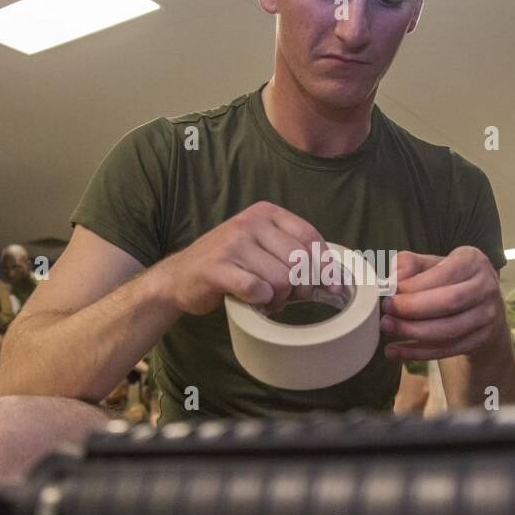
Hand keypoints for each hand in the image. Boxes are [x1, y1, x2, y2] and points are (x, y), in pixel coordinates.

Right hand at [155, 201, 326, 315]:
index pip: (309, 237)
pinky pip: (257, 290)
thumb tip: (334, 279)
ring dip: (279, 298)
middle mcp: (249, 222)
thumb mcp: (263, 247)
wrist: (181, 276)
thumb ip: (295, 254)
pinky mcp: (217, 268)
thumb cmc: (230, 264)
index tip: (333, 287)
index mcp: (266, 212)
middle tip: (285, 297)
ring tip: (266, 299)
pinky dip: (261, 301)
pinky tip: (253, 300)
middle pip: (298, 262)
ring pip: (280, 280)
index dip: (326, 266)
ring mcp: (232, 243)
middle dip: (299, 288)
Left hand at [380, 247, 507, 361]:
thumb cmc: (449, 281)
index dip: (414, 286)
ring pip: (449, 330)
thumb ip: (409, 265)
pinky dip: (419, 352)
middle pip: (449, 302)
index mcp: (473, 261)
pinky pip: (448, 349)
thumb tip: (393, 279)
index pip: (444, 274)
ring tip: (388, 328)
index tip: (389, 292)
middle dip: (413, 309)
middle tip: (386, 312)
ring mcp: (487, 315)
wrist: (481, 306)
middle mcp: (486, 287)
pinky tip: (396, 351)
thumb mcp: (431, 264)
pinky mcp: (481, 339)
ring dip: (413, 332)